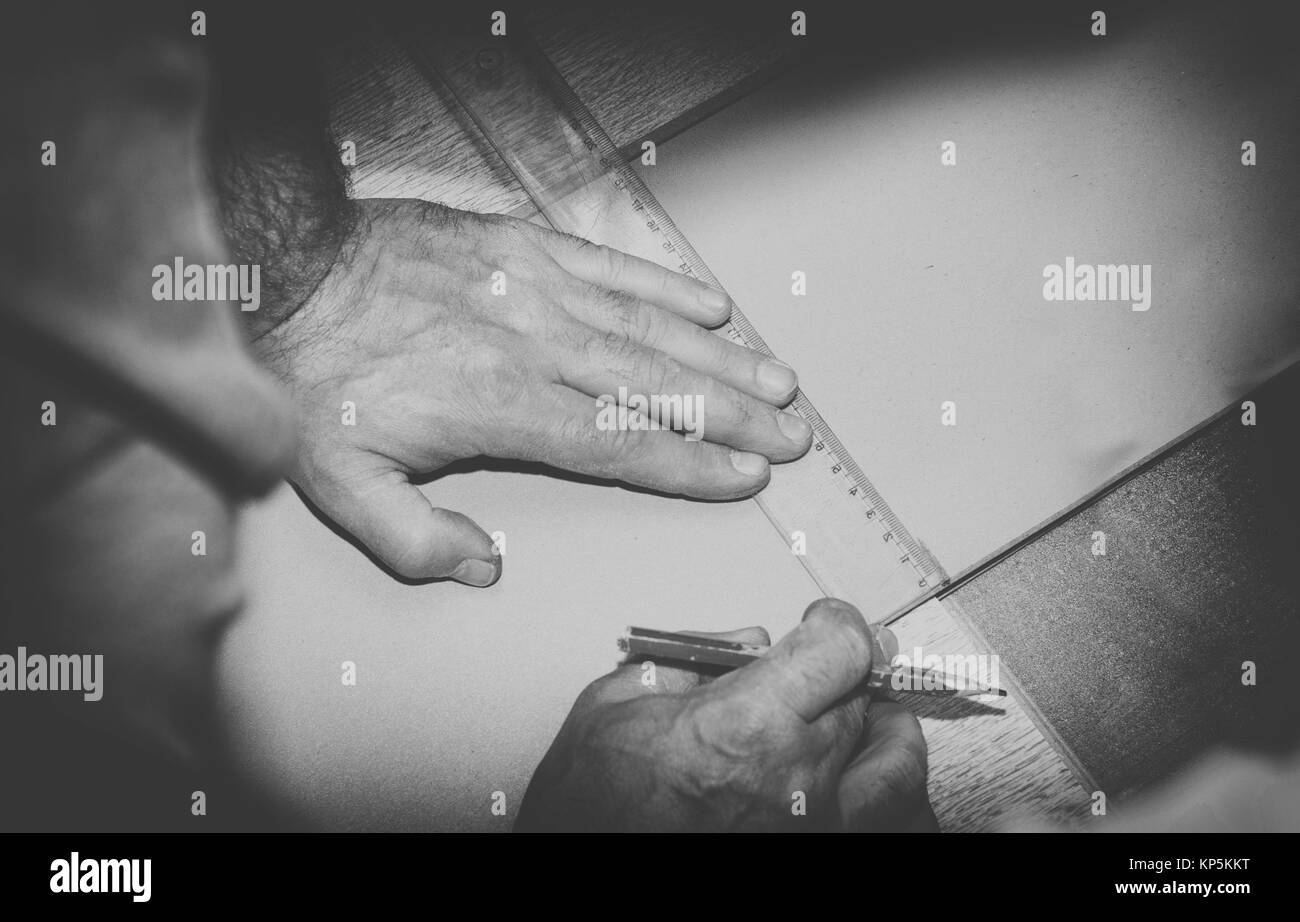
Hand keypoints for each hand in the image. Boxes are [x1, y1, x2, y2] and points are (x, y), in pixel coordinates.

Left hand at [260, 199, 812, 584]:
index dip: (690, 465)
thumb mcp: (340, 483)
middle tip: (790, 433)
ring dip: (720, 354)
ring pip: (648, 327)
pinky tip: (712, 303)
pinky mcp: (524, 243)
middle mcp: (535, 344)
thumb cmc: (314, 376)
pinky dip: (666, 283)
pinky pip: (612, 264)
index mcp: (501, 406)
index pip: (618, 444)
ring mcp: (536, 286)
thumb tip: (485, 564)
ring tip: (777, 378)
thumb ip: (415, 540)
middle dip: (732, 414)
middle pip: (654, 386)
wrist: (282, 267)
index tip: (745, 478)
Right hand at [516, 598, 937, 830]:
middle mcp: (795, 778)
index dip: (838, 624)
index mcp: (744, 724)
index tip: (824, 622)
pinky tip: (866, 777)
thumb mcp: (616, 702)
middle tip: (821, 673)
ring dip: (883, 732)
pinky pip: (885, 818)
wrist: (571, 867)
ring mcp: (814, 827)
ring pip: (895, 765)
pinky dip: (887, 791)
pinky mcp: (817, 852)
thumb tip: (750, 642)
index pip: (842, 649)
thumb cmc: (588, 805)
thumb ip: (692, 657)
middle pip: (862, 700)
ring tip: (866, 720)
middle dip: (843, 676)